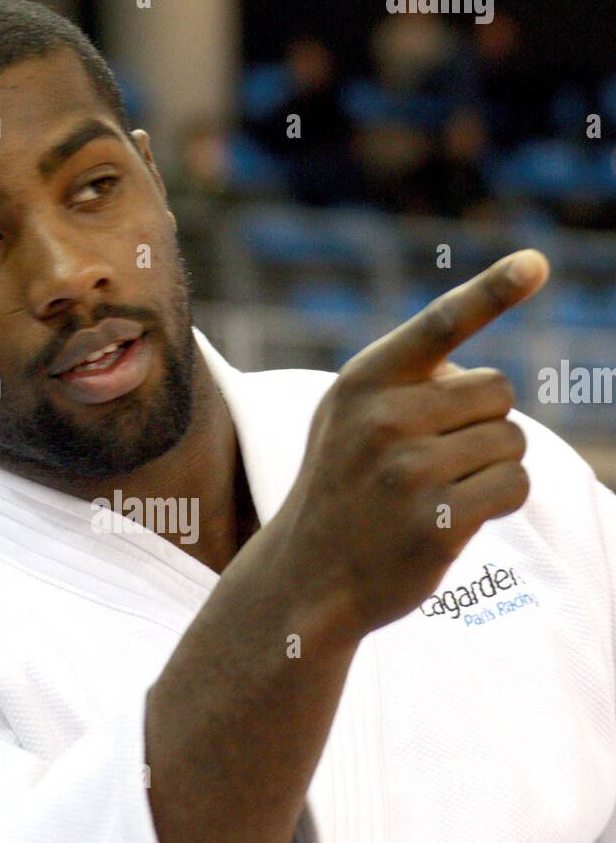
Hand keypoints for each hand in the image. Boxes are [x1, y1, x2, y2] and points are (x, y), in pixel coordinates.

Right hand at [280, 249, 550, 642]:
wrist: (306, 579)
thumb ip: (401, 386)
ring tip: (442, 490)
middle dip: (486, 422)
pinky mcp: (436, 522)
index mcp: (362, 382)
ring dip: (494, 465)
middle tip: (441, 457)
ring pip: (512, 439)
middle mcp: (383, 420)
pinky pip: (514, 485)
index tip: (537, 263)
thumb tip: (484, 381)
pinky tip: (458, 516)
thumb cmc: (341, 490)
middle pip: (498, 390)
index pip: (440, 323)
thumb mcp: (346, 420)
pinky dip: (502, 499)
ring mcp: (408, 473)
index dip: (493, 290)